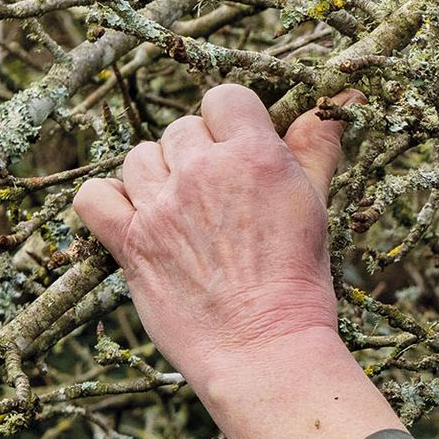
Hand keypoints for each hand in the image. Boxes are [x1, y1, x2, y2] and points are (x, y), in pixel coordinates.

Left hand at [70, 84, 362, 394]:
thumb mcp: (316, 201)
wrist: (265, 345)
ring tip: (182, 206)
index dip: (233, 120)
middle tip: (220, 191)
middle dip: (199, 152)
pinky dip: (108, 199)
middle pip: (181, 128)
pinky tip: (135, 213)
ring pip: (139, 157)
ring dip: (158, 174)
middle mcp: (202, 173)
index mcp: (253, 156)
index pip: (225, 98)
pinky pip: (94, 197)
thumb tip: (345, 92)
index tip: (241, 147)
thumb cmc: (299, 276)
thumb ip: (318, 142)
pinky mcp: (129, 244)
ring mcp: (161, 208)